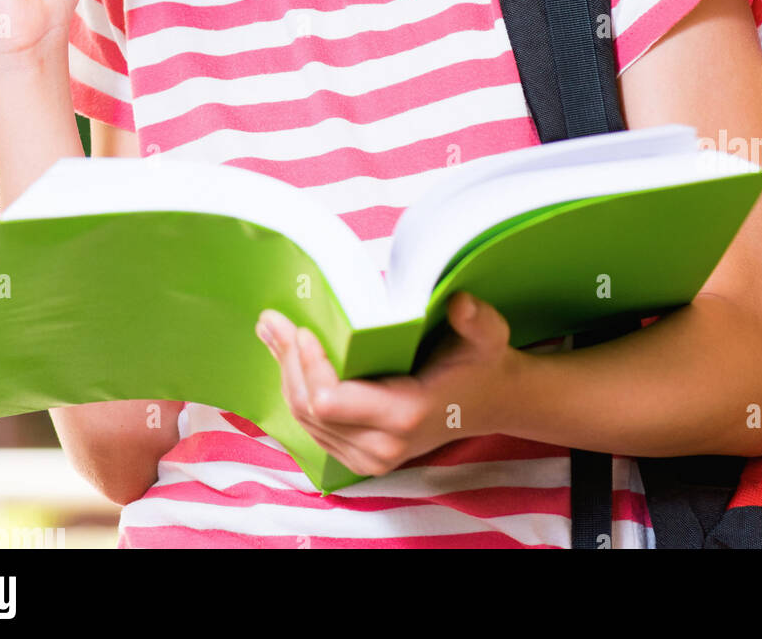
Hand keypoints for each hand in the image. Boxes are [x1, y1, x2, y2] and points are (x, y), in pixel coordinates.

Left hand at [256, 291, 521, 478]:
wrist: (488, 400)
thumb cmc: (482, 361)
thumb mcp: (488, 335)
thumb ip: (476, 320)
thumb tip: (460, 304)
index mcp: (406, 416)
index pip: (331, 400)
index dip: (309, 366)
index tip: (302, 328)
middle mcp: (382, 447)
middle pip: (310, 409)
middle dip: (287, 361)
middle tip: (272, 320)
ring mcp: (368, 457)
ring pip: (305, 420)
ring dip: (286, 374)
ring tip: (272, 331)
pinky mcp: (358, 456)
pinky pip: (313, 428)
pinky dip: (297, 391)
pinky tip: (288, 357)